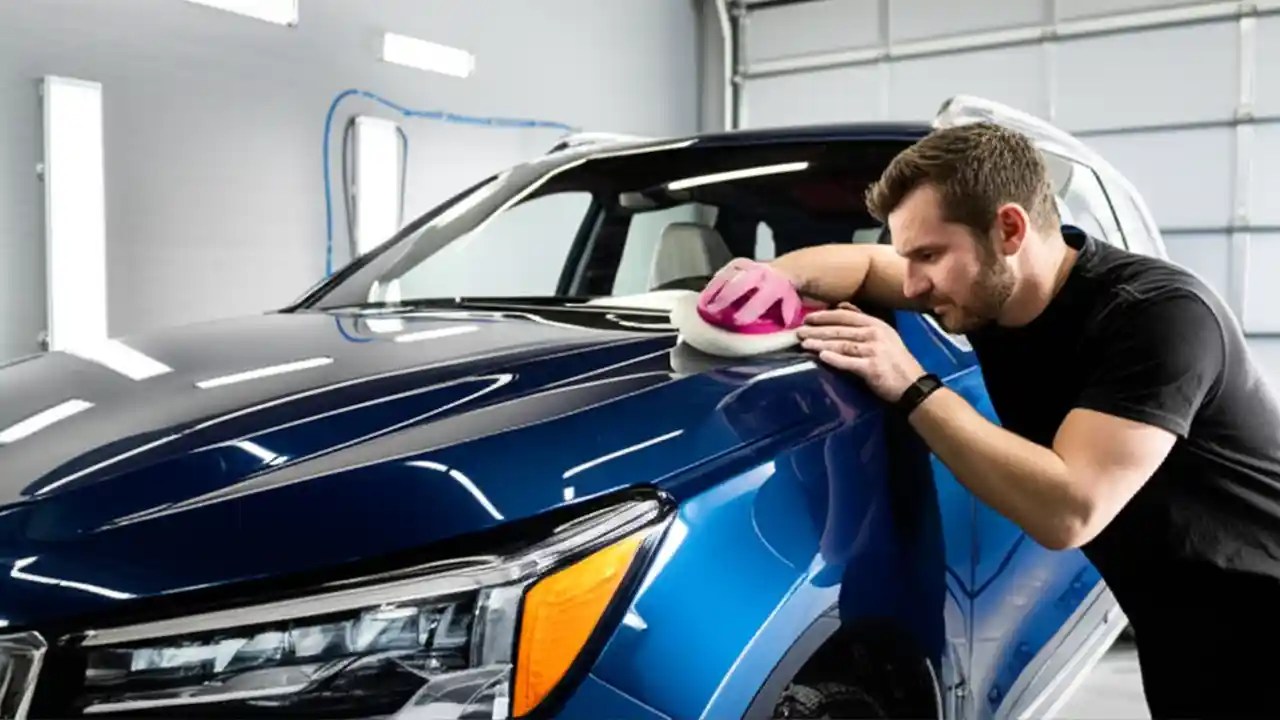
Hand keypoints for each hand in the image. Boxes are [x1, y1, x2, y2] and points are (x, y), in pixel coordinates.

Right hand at [700, 258, 807, 325]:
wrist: (785, 271)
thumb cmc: (784, 297)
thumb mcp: (790, 308)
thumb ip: (783, 319)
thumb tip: (778, 330)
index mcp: (775, 286)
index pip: (760, 299)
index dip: (748, 310)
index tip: (736, 321)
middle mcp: (760, 274)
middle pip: (739, 284)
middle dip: (725, 298)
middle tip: (713, 312)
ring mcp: (747, 267)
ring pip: (727, 277)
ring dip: (713, 292)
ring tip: (703, 307)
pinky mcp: (736, 265)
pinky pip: (722, 274)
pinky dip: (712, 286)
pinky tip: (704, 298)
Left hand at [797, 303, 926, 401]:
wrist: (913, 385)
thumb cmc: (895, 361)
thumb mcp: (884, 335)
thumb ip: (862, 320)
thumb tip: (840, 306)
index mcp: (876, 324)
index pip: (845, 316)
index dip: (824, 316)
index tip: (807, 319)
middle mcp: (875, 334)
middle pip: (840, 330)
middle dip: (817, 330)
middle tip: (798, 332)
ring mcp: (874, 350)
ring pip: (841, 344)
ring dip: (820, 343)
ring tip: (803, 343)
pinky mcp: (872, 367)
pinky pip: (849, 361)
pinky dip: (834, 358)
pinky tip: (821, 356)